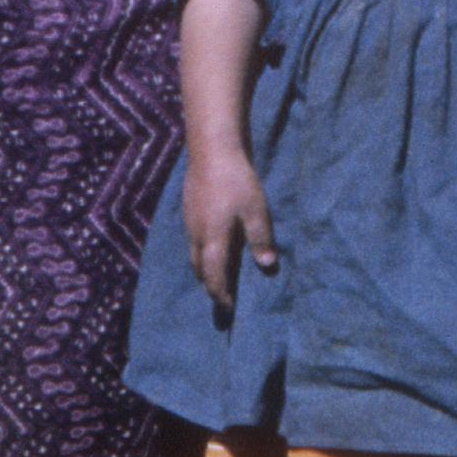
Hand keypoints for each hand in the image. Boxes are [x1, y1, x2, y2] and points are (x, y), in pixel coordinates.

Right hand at [186, 145, 277, 310]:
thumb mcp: (256, 210)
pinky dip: (201, 250)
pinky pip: (192, 239)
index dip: (221, 294)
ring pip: (193, 253)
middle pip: (199, 268)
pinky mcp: (188, 208)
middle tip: (222, 297)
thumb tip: (267, 266)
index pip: (214, 276)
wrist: (211, 148)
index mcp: (213, 239)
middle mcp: (196, 234)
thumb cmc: (237, 180)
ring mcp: (190, 220)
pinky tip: (212, 244)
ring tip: (217, 275)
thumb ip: (261, 239)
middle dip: (210, 284)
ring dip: (204, 268)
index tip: (228, 308)